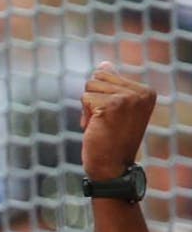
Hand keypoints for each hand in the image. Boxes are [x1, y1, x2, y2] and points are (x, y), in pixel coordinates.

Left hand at [80, 61, 156, 179]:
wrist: (111, 168)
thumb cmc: (111, 140)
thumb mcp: (115, 110)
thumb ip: (111, 86)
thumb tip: (104, 64)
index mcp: (146, 92)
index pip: (107, 74)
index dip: (99, 96)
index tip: (111, 117)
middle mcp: (140, 92)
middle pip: (96, 77)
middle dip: (92, 100)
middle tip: (103, 122)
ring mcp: (127, 98)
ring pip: (89, 86)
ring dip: (88, 108)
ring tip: (100, 125)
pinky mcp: (111, 105)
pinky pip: (85, 98)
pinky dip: (85, 115)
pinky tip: (95, 129)